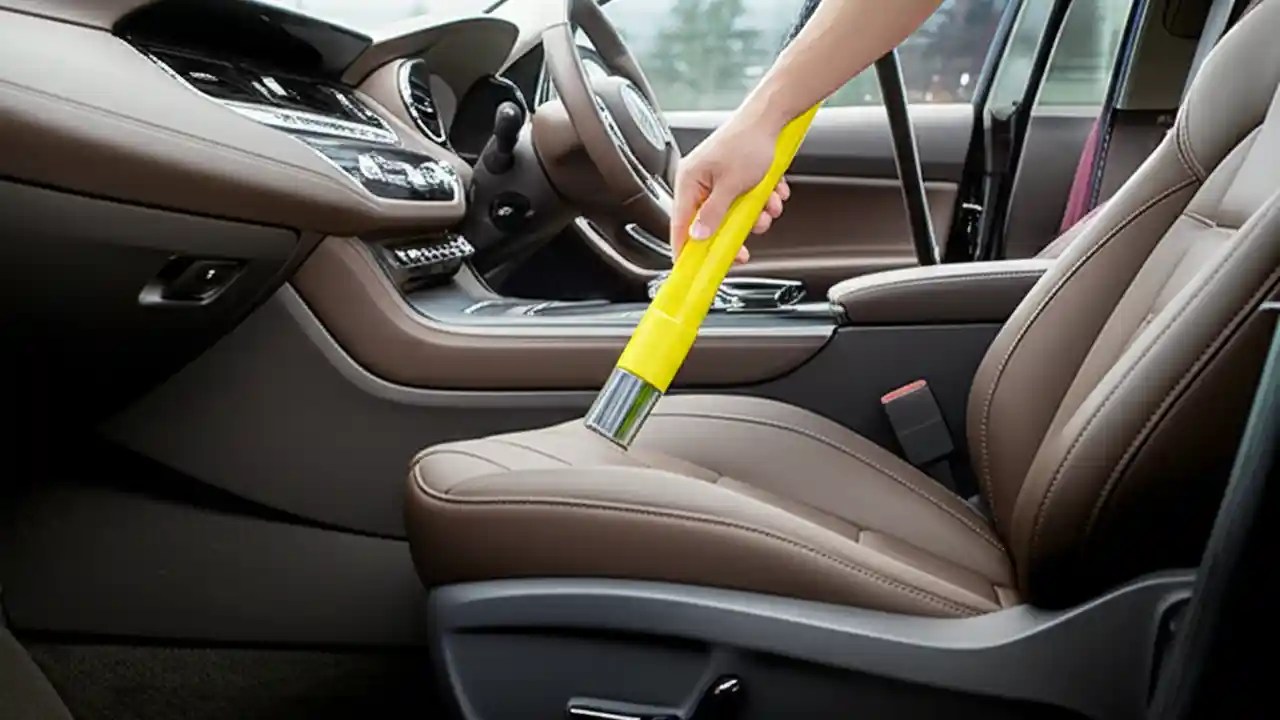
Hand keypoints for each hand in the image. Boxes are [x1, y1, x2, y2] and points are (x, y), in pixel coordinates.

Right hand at [670, 113, 791, 263]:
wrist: (773, 116)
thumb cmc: (749, 141)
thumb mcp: (732, 186)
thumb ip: (714, 214)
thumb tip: (697, 237)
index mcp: (689, 181)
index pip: (680, 225)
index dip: (686, 250)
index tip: (692, 270)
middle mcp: (699, 181)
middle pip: (710, 223)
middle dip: (735, 230)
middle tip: (745, 245)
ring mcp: (717, 178)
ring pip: (733, 214)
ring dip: (755, 215)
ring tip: (768, 205)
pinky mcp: (735, 176)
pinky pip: (746, 201)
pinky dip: (761, 200)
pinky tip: (772, 191)